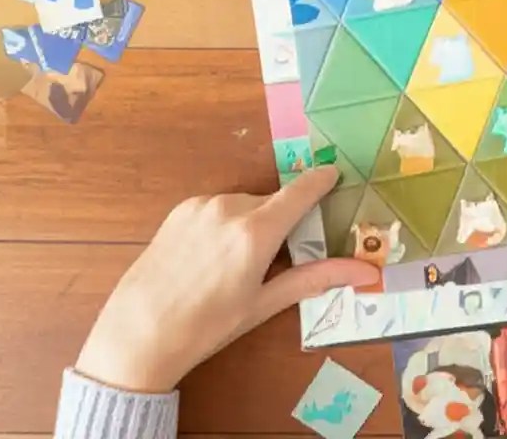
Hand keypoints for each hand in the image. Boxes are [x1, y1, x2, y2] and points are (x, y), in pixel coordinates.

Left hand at [74, 167, 379, 392]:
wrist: (137, 333)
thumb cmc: (208, 325)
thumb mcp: (264, 303)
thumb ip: (316, 278)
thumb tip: (368, 273)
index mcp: (255, 231)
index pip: (300, 192)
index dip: (321, 181)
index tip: (335, 173)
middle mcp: (229, 208)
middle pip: (273, 202)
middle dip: (282, 221)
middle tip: (279, 256)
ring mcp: (200, 206)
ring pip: (245, 204)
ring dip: (253, 222)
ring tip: (240, 263)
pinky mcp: (179, 210)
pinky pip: (218, 208)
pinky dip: (227, 223)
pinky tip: (214, 256)